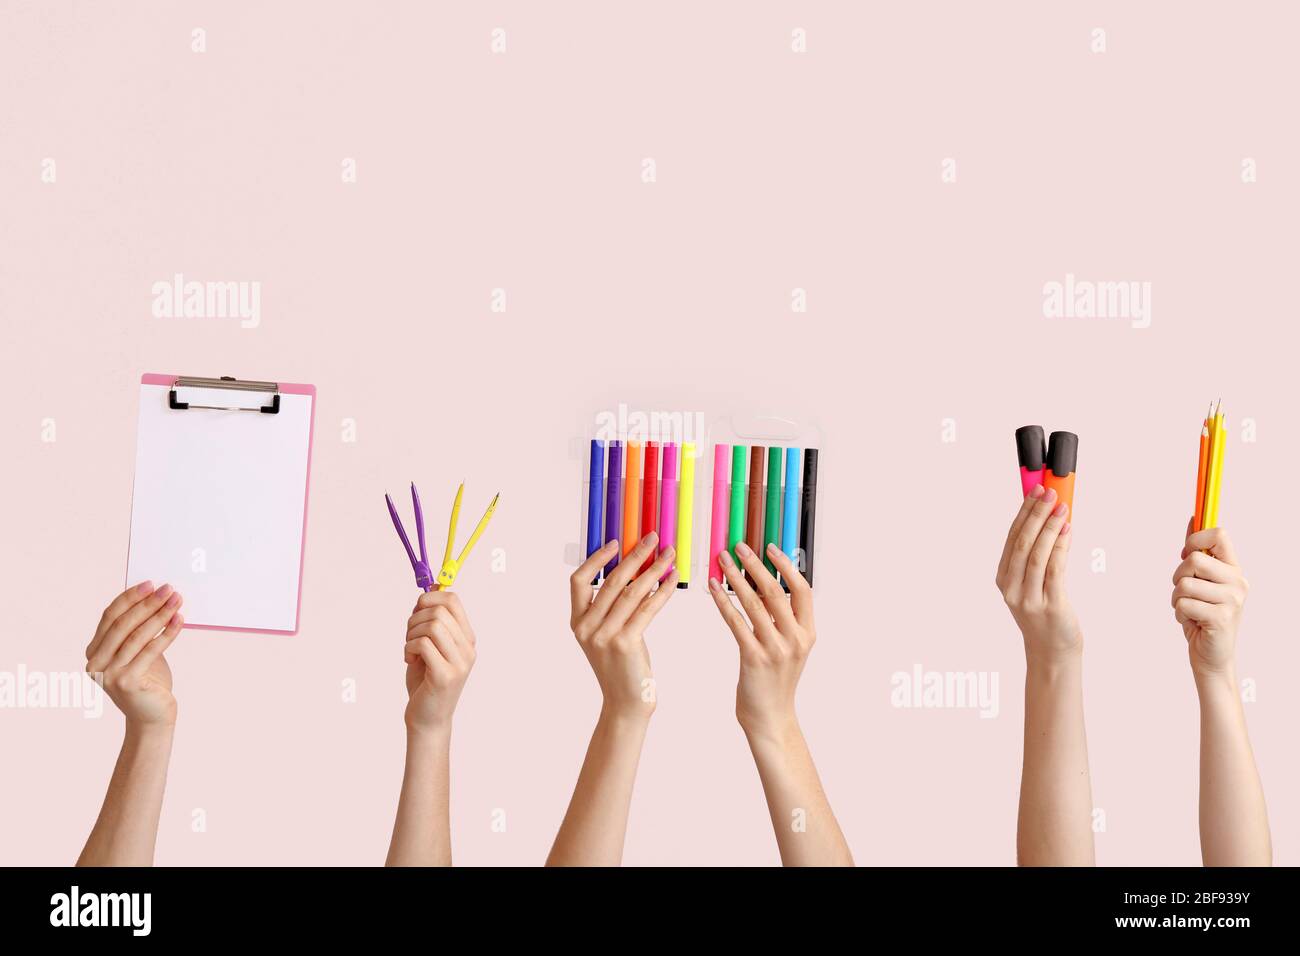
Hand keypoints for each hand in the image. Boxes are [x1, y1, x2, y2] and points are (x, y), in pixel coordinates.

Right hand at [85, 582, 184, 726]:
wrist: (152, 717)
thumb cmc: (148, 680)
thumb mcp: (138, 652)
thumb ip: (136, 631)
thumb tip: (153, 596)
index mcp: (94, 652)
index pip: (110, 617)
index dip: (129, 598)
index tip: (150, 584)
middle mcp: (96, 662)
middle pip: (122, 624)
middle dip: (147, 603)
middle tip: (168, 588)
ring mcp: (109, 674)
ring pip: (137, 636)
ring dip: (159, 614)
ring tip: (177, 600)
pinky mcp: (126, 682)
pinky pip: (150, 651)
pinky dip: (167, 633)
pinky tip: (179, 620)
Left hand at [403, 591, 476, 733]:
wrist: (428, 719)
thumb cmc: (426, 681)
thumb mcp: (429, 647)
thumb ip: (430, 621)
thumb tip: (428, 591)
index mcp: (466, 639)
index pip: (453, 600)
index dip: (430, 597)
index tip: (416, 611)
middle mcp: (467, 649)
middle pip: (439, 610)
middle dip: (415, 619)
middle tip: (409, 637)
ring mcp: (459, 663)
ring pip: (432, 625)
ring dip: (411, 635)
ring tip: (409, 650)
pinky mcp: (446, 676)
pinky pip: (423, 645)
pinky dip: (409, 649)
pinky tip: (410, 661)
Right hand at [569, 532, 676, 719]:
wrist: (627, 703)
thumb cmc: (621, 667)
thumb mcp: (607, 635)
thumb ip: (612, 609)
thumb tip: (634, 573)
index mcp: (577, 622)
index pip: (578, 581)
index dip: (596, 559)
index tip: (615, 543)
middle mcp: (587, 628)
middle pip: (611, 581)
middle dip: (635, 556)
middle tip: (652, 539)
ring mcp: (604, 636)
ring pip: (632, 592)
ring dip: (654, 569)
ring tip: (669, 555)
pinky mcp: (625, 643)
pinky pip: (647, 608)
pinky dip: (662, 591)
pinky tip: (673, 580)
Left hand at [709, 542, 814, 738]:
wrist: (771, 717)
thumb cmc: (776, 681)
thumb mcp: (790, 649)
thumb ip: (783, 621)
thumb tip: (769, 587)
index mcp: (808, 634)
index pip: (802, 590)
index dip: (787, 566)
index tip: (770, 548)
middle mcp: (795, 639)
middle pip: (775, 592)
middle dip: (755, 565)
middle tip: (739, 547)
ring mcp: (775, 649)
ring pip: (754, 603)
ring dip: (736, 578)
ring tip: (723, 562)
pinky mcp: (753, 658)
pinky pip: (736, 622)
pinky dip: (723, 601)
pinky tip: (713, 588)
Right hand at [996, 485, 1078, 662]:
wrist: (1051, 652)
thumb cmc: (1044, 614)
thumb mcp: (1030, 585)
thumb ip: (1035, 557)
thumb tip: (1048, 519)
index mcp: (1003, 579)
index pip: (1012, 538)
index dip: (1024, 511)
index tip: (1036, 490)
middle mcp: (1011, 587)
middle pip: (1022, 543)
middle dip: (1036, 514)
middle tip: (1049, 493)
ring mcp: (1029, 598)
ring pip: (1037, 554)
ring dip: (1049, 527)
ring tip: (1061, 507)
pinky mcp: (1050, 605)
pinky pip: (1055, 569)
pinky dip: (1060, 546)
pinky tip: (1067, 530)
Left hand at [1172, 524, 1247, 675]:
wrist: (1212, 655)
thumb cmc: (1203, 615)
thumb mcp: (1201, 580)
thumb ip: (1198, 551)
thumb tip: (1193, 519)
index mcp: (1234, 570)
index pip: (1220, 535)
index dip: (1195, 539)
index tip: (1185, 553)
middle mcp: (1238, 582)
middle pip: (1195, 559)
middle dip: (1178, 575)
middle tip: (1184, 590)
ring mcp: (1232, 600)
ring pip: (1184, 583)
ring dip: (1176, 598)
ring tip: (1188, 608)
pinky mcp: (1221, 618)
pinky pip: (1184, 603)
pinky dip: (1179, 612)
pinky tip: (1191, 621)